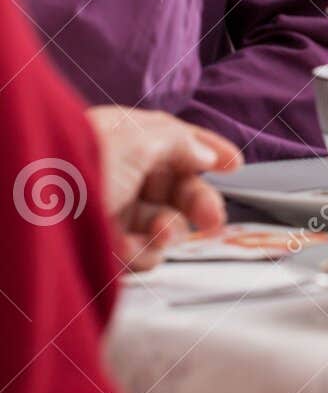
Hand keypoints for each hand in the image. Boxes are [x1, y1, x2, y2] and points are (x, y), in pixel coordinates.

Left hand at [85, 107, 241, 271]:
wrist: (26, 216)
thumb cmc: (76, 167)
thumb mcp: (137, 139)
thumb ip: (181, 141)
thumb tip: (204, 155)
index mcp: (125, 138)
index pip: (175, 140)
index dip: (208, 150)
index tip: (237, 166)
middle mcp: (121, 173)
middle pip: (178, 188)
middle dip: (199, 204)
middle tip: (212, 221)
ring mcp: (113, 212)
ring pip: (164, 225)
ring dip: (168, 233)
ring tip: (156, 234)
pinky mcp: (104, 248)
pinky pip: (143, 254)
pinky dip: (141, 254)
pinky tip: (124, 250)